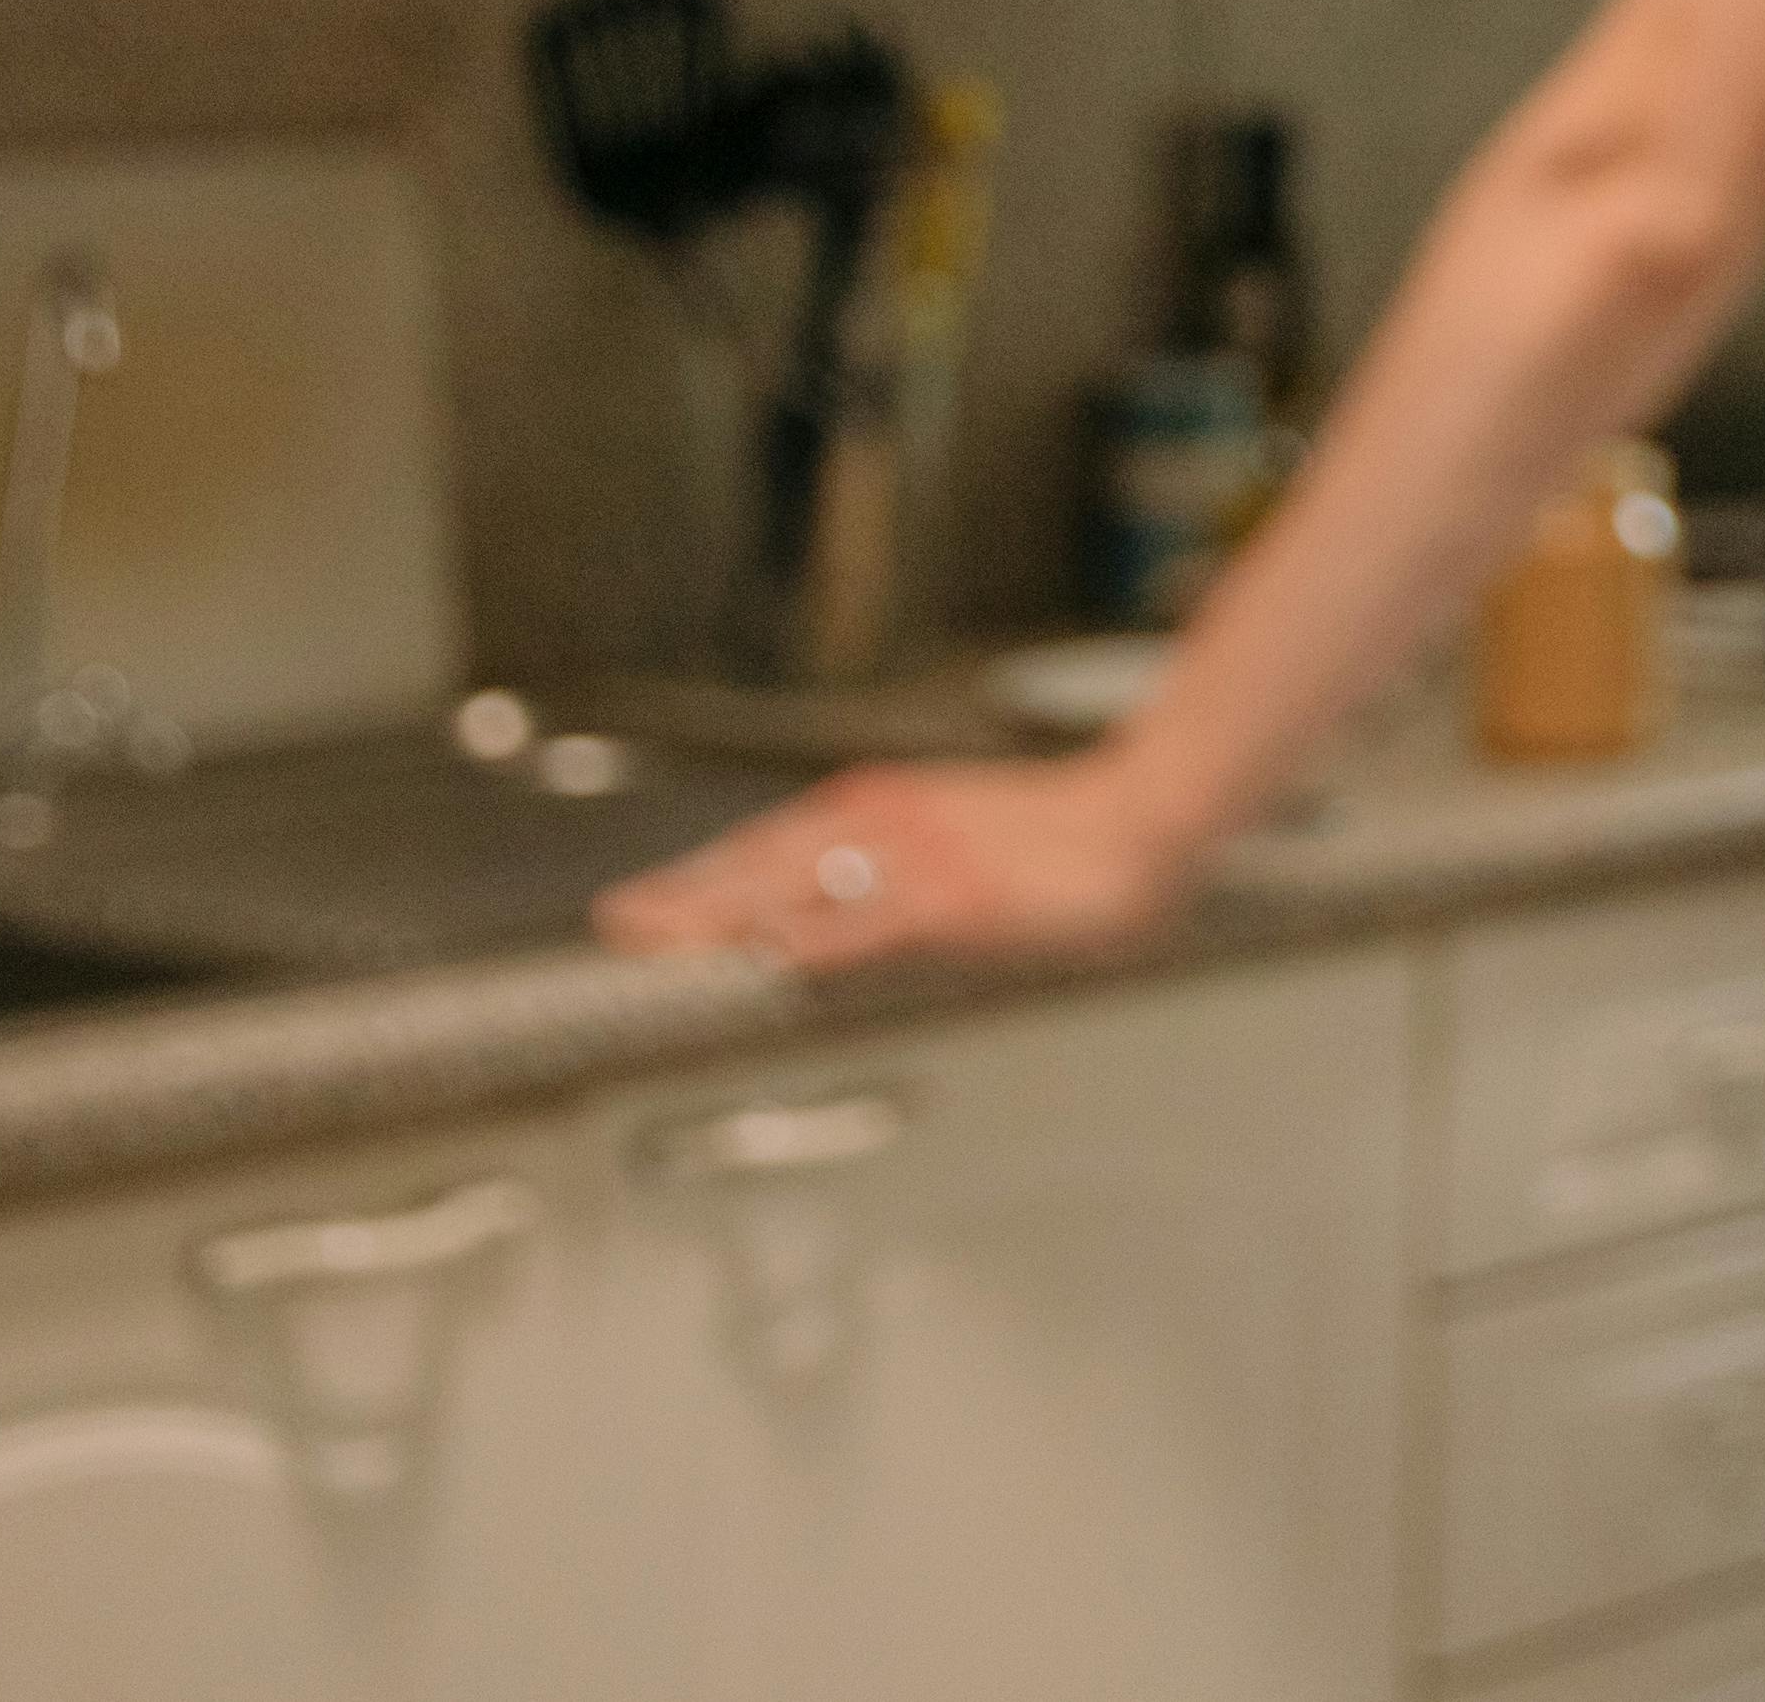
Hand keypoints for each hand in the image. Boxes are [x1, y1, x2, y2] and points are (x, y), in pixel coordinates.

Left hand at [593, 753, 1201, 972]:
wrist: (1146, 813)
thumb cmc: (1065, 840)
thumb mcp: (958, 857)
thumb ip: (889, 891)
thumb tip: (825, 931)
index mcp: (886, 811)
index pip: (770, 846)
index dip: (703, 879)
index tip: (646, 907)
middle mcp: (888, 824)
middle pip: (763, 860)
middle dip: (687, 895)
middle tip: (618, 922)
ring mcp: (917, 859)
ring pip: (796, 883)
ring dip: (722, 911)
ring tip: (660, 936)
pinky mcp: (955, 897)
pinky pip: (867, 922)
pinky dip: (813, 937)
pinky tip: (769, 953)